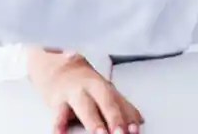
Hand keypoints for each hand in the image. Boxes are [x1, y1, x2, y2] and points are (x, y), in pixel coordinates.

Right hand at [27, 50, 142, 133]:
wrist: (59, 69)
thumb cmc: (86, 85)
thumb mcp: (105, 92)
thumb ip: (122, 106)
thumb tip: (140, 121)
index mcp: (107, 88)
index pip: (121, 104)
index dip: (129, 118)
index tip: (135, 130)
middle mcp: (92, 89)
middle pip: (106, 102)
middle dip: (115, 118)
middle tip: (121, 133)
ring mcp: (75, 93)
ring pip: (85, 106)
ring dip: (93, 121)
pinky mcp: (58, 100)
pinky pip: (59, 113)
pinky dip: (59, 124)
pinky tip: (60, 133)